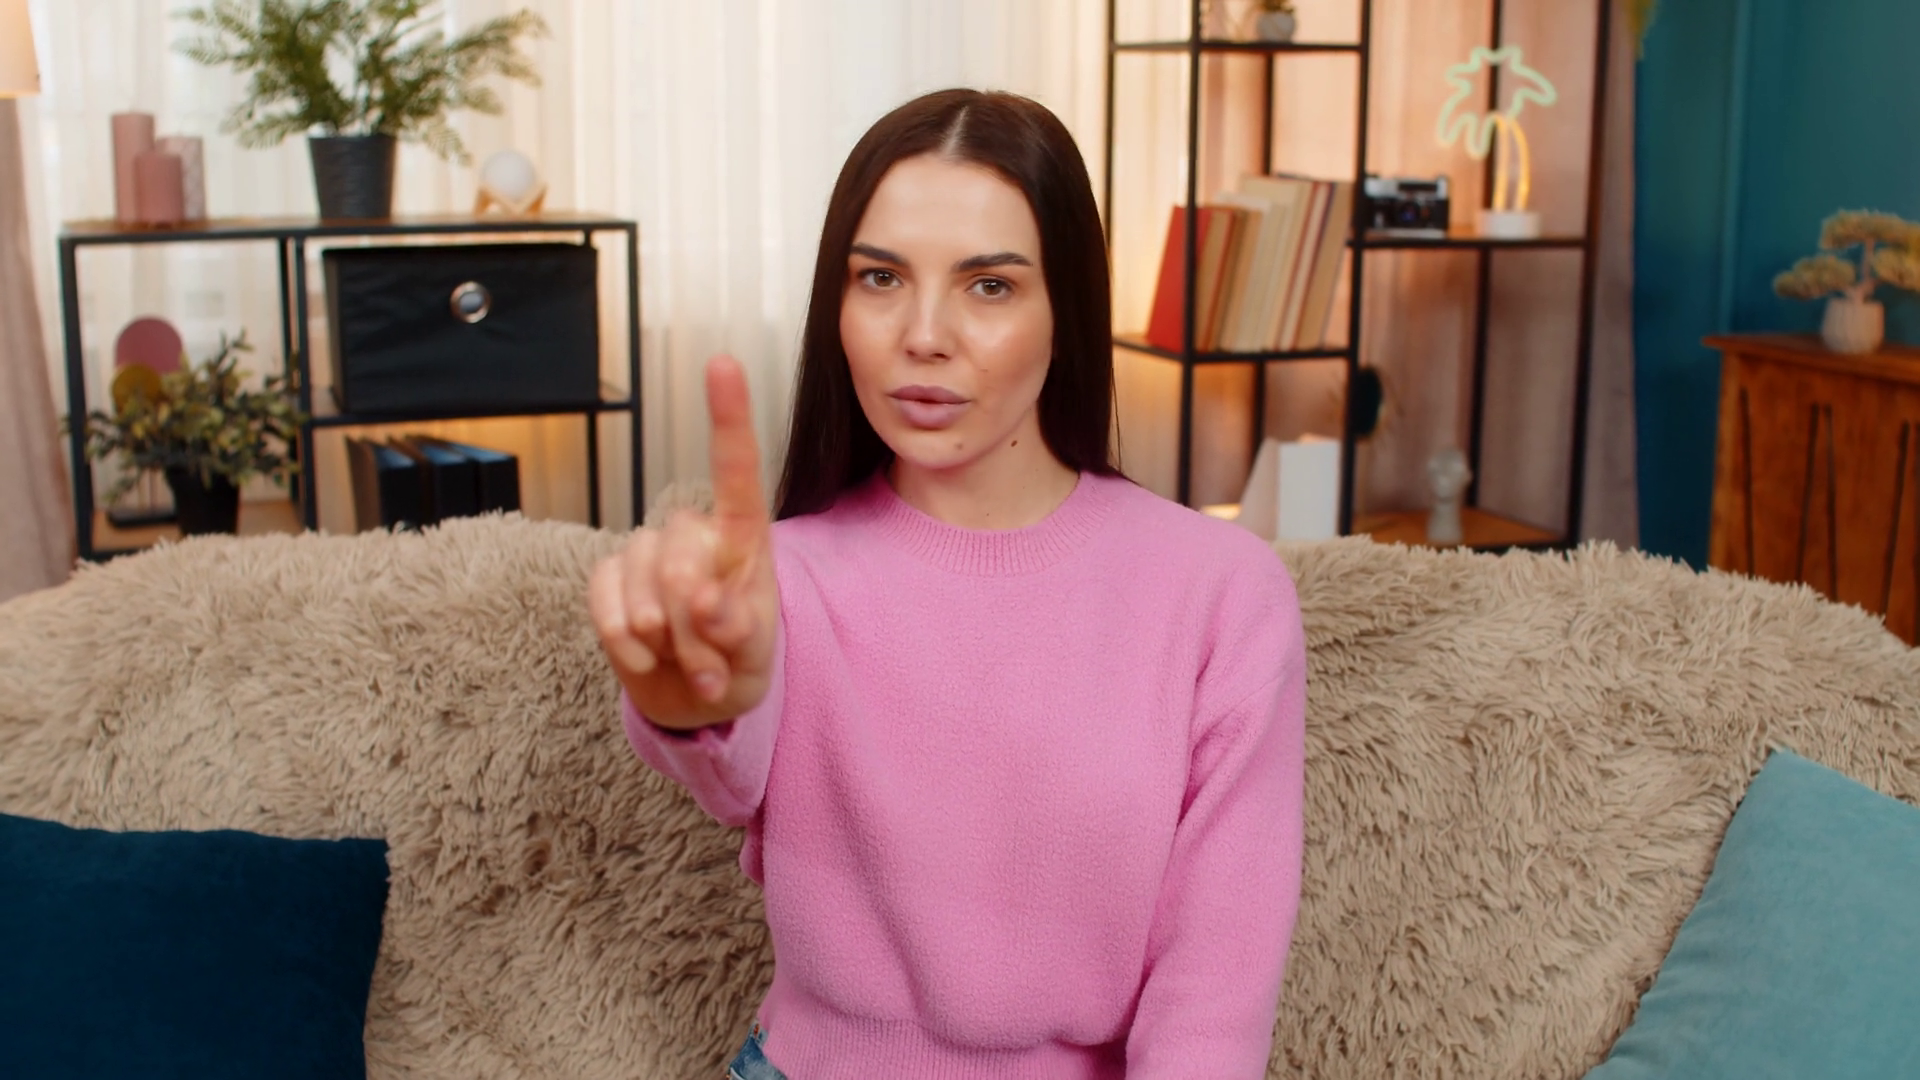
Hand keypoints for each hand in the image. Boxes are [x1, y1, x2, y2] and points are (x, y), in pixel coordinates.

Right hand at [589, 354, 778, 729]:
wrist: (696, 698)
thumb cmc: (738, 660)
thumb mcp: (754, 652)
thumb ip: (738, 627)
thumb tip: (705, 603)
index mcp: (742, 536)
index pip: (736, 471)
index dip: (728, 417)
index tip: (722, 363)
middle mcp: (692, 533)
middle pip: (680, 557)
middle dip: (695, 626)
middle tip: (713, 667)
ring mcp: (645, 552)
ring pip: (642, 588)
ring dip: (665, 642)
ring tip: (689, 665)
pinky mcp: (608, 577)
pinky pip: (605, 605)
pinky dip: (625, 643)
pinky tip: (646, 657)